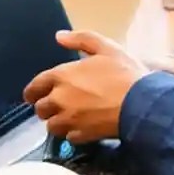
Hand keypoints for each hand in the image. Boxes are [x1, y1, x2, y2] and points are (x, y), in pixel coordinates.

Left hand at [23, 30, 149, 143]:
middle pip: (40, 109)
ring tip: (68, 118)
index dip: (32, 91)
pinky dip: (71, 133)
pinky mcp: (81, 136)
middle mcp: (59, 99)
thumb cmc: (123, 73)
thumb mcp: (105, 47)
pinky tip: (82, 127)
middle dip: (46, 106)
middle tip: (56, 105)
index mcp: (61, 76)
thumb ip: (80, 39)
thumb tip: (59, 37)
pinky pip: (68, 137)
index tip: (34, 94)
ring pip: (51, 126)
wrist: (141, 104)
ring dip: (57, 122)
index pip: (34, 87)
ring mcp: (69, 120)